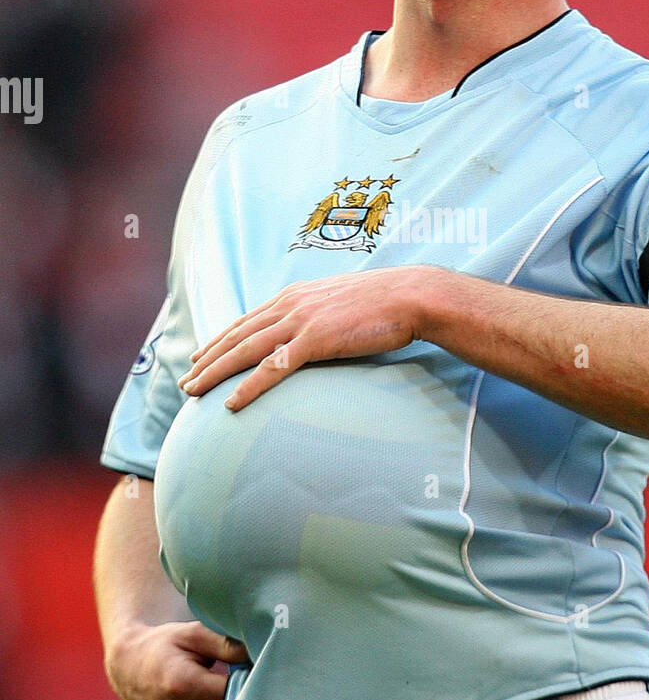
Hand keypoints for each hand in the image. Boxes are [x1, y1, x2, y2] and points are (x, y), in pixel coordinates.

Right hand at [105, 620, 249, 699]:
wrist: (131, 672)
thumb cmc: (166, 648)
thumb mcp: (192, 633)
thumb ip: (225, 643)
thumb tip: (257, 654)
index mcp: (182, 684)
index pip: (233, 691)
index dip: (252, 679)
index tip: (258, 668)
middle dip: (249, 698)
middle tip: (254, 680)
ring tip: (237, 693)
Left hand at [178, 266, 434, 410]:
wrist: (410, 296)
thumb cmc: (385, 303)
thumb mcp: (343, 304)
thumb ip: (322, 315)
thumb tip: (317, 332)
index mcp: (296, 295)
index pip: (248, 319)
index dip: (222, 339)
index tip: (202, 356)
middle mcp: (291, 305)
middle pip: (238, 335)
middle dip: (208, 358)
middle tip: (187, 380)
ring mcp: (301, 321)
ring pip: (246, 350)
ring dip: (216, 372)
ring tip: (194, 391)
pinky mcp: (316, 340)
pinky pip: (273, 368)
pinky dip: (248, 386)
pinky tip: (231, 403)